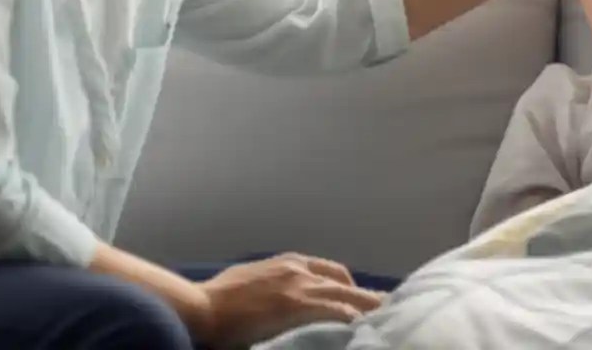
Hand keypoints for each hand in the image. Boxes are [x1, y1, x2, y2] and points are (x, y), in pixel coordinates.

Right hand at [194, 252, 385, 348]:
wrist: (202, 308)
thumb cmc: (217, 299)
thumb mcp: (249, 280)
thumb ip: (270, 285)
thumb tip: (277, 299)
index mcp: (288, 263)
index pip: (331, 271)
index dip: (349, 286)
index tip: (358, 300)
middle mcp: (299, 271)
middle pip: (346, 282)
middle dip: (367, 296)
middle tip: (388, 311)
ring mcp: (300, 287)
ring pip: (349, 294)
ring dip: (370, 308)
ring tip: (390, 321)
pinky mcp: (298, 307)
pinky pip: (338, 311)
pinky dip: (354, 318)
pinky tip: (366, 328)